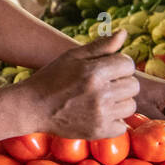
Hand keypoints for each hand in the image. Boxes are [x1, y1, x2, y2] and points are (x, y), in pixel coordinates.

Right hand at [20, 29, 138, 139]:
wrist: (32, 108)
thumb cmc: (52, 78)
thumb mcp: (72, 56)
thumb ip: (101, 46)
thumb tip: (124, 33)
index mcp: (94, 72)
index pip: (128, 64)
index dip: (118, 65)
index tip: (105, 70)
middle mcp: (99, 93)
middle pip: (133, 85)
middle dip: (121, 82)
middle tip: (103, 85)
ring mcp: (100, 115)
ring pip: (130, 105)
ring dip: (120, 102)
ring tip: (100, 100)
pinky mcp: (98, 131)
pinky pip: (122, 125)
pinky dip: (113, 121)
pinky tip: (98, 115)